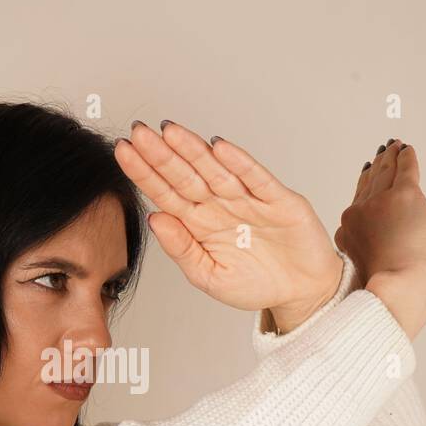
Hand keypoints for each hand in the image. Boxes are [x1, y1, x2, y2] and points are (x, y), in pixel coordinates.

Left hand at [114, 120, 343, 319]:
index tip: (123, 152)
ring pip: (216, 170)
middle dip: (161, 154)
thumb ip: (181, 250)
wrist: (302, 293)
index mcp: (199, 223)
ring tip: (170, 131)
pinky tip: (219, 146)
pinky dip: (239, 162)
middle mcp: (220, 205)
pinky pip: (256, 178)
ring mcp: (248, 200)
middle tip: (138, 131)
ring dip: (193, 150)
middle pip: (185, 175)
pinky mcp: (278, 200)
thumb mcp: (209, 277)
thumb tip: (155, 220)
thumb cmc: (256, 284)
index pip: (165, 192)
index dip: (144, 172)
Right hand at [335, 140, 425, 339]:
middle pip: (368, 185)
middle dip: (374, 169)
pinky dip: (405, 157)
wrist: (400, 291)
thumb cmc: (391, 295)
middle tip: (378, 156)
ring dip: (389, 159)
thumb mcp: (367, 277)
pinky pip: (404, 168)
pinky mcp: (403, 196)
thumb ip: (369, 261)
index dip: (362, 190)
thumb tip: (382, 261)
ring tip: (392, 148)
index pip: (357, 205)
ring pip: (384, 173)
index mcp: (349, 236)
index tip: (364, 177)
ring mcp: (380, 204)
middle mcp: (358, 216)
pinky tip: (406, 149)